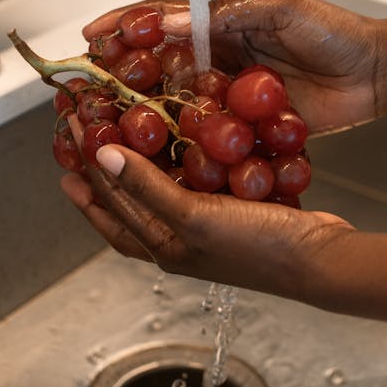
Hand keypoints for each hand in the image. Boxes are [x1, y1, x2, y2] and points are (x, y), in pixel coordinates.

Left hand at [60, 144, 355, 299]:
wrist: (319, 258)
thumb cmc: (257, 247)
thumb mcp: (193, 217)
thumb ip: (147, 187)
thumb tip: (100, 156)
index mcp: (163, 245)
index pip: (109, 206)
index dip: (84, 171)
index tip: (67, 134)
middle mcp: (179, 237)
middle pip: (128, 198)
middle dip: (102, 166)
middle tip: (82, 130)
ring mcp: (207, 222)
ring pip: (160, 185)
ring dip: (141, 157)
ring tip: (124, 128)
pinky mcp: (233, 206)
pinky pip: (196, 176)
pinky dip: (185, 155)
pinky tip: (187, 133)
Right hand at [82, 0, 386, 134]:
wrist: (376, 72)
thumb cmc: (335, 31)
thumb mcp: (281, 9)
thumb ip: (227, 14)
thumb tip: (171, 20)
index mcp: (221, 25)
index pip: (162, 21)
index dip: (124, 25)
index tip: (90, 35)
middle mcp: (217, 60)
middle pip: (157, 66)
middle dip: (119, 74)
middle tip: (85, 89)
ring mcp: (229, 96)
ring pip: (175, 103)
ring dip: (142, 114)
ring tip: (106, 127)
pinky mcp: (246, 128)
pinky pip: (208, 137)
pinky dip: (183, 145)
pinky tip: (156, 157)